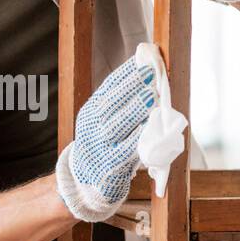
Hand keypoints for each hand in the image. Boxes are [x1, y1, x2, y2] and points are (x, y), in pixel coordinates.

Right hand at [55, 56, 156, 221]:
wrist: (86, 181)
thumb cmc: (104, 144)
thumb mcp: (104, 120)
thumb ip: (120, 102)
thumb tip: (146, 73)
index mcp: (91, 111)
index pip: (109, 86)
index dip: (127, 73)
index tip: (145, 60)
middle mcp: (93, 127)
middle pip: (111, 103)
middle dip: (132, 87)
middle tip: (152, 74)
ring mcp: (100, 147)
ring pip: (117, 125)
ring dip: (136, 109)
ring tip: (153, 96)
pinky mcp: (110, 167)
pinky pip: (125, 151)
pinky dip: (138, 138)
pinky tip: (149, 128)